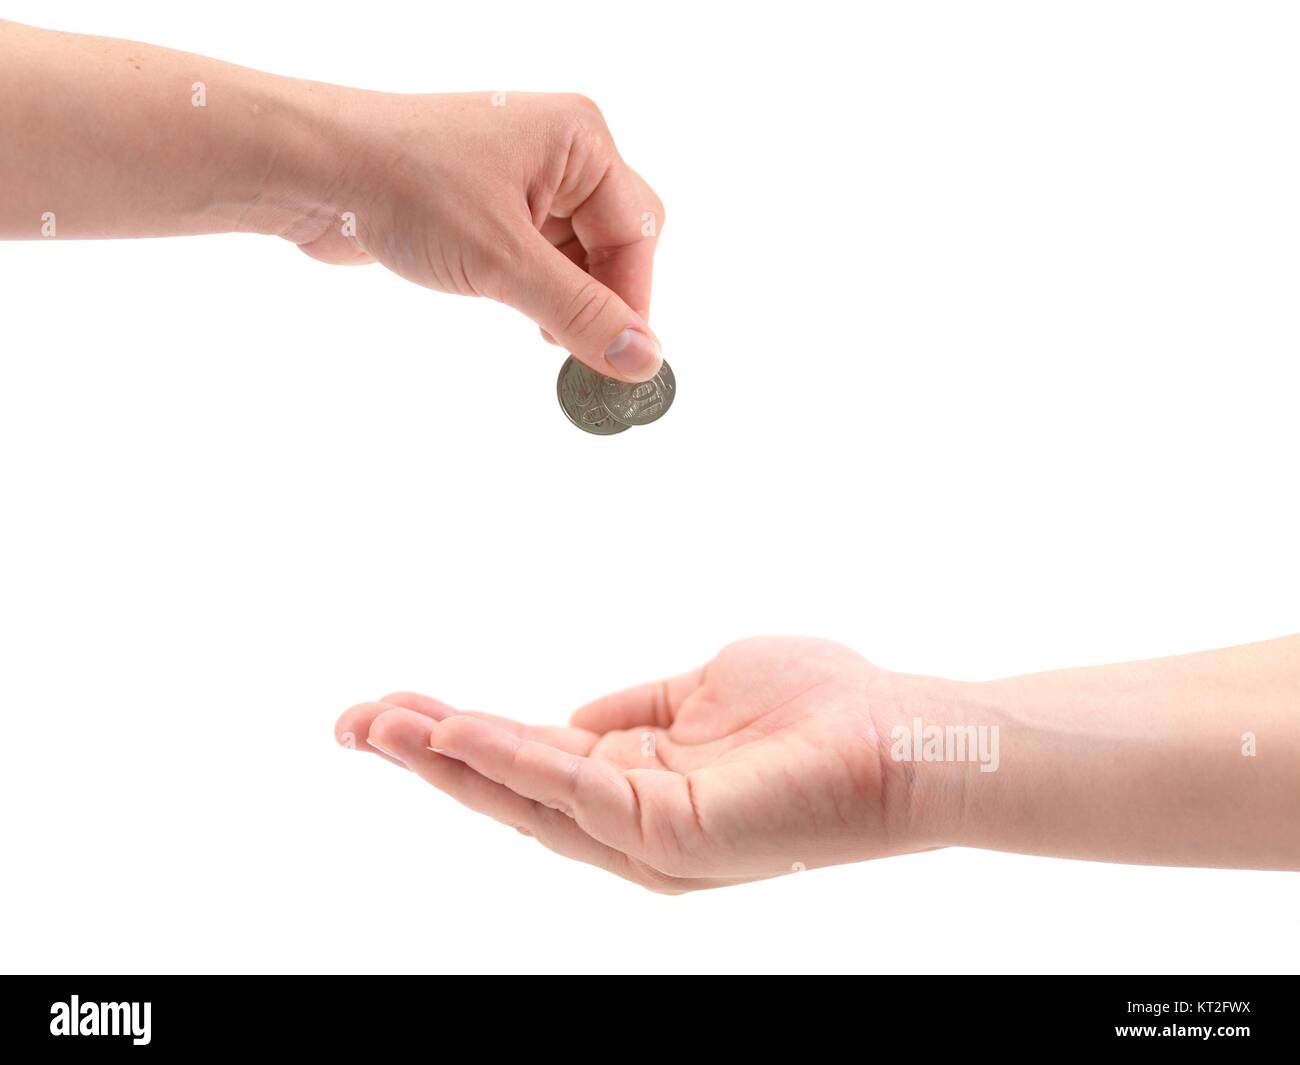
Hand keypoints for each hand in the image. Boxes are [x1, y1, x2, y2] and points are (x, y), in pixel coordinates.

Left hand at [296, 91, 664, 380]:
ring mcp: (525, 175)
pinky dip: (538, 288)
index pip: (636, 232)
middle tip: (578, 347)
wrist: (313, 171)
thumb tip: (644, 360)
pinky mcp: (491, 202)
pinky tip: (519, 310)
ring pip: (578, 252)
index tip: (619, 362)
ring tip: (539, 330)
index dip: (629, 300)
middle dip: (601, 295)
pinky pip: (540, 253)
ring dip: (567, 297)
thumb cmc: (404, 188)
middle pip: (616, 239)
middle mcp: (560, 150)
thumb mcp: (503, 261)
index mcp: (579, 139)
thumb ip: (579, 313)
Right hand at [335, 637, 941, 892]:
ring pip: (525, 799)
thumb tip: (571, 717)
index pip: (532, 764)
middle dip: (427, 757)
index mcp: (641, 790)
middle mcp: (634, 825)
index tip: (396, 705)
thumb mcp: (701, 692)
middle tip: (351, 722)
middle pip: (510, 792)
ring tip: (377, 724)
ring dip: (446, 760)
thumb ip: (634, 711)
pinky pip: (573, 789)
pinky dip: (508, 756)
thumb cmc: (820, 711)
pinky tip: (454, 728)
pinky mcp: (672, 833)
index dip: (461, 737)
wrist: (905, 737)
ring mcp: (651, 837)